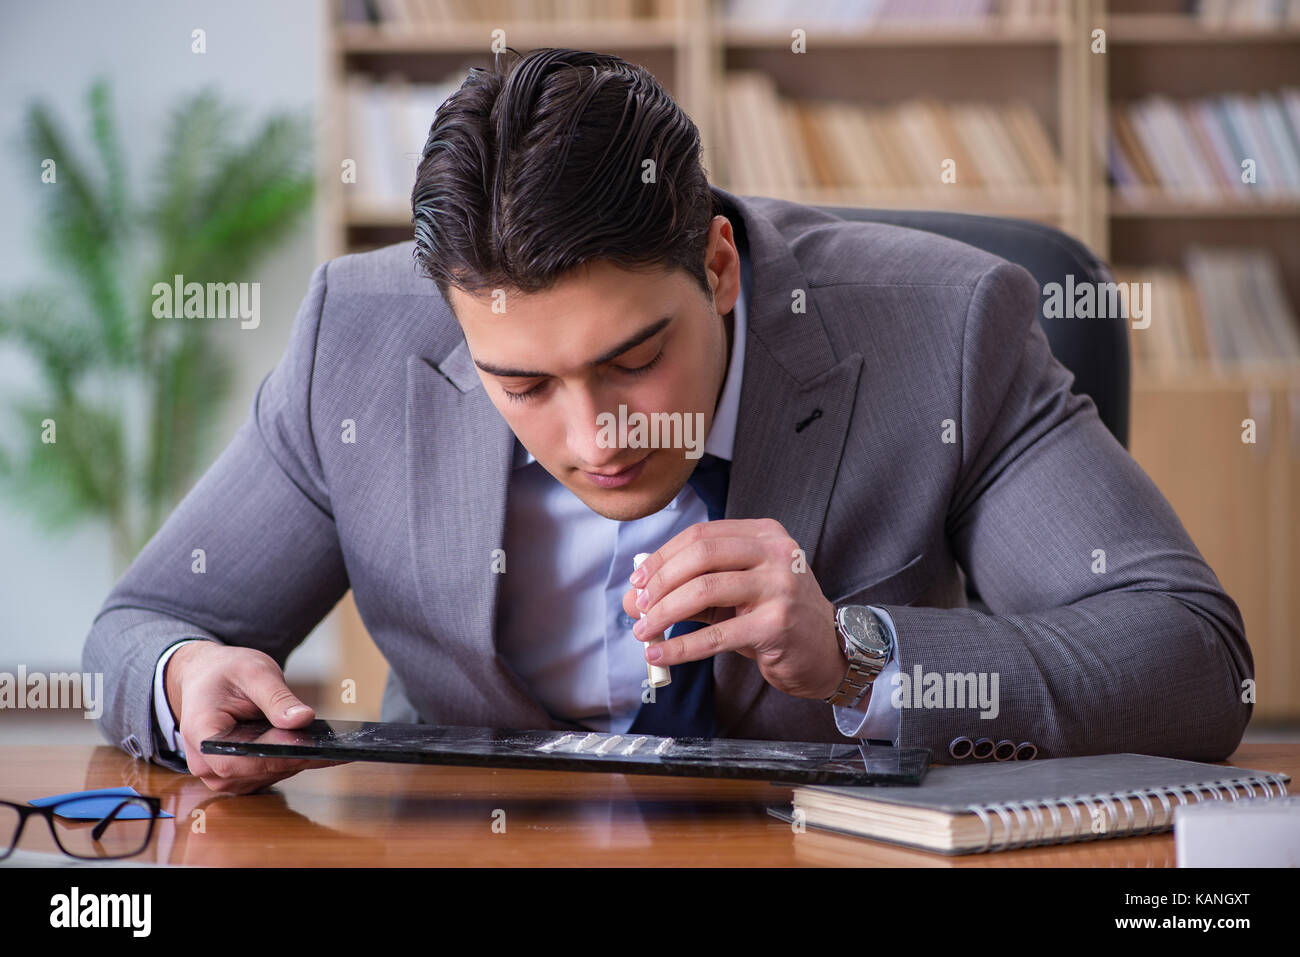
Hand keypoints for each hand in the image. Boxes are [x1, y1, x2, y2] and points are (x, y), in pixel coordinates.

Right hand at [165, 641, 344, 793]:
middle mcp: (206, 764)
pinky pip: (269, 774)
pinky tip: (316, 749)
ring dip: (297, 762)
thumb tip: (303, 719)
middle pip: (255, 772)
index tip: (308, 749)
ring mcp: (220, 774)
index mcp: (201, 735)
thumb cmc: (225, 672)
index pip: (236, 761)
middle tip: (335, 747)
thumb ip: (277, 698)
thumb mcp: (254, 673)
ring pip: (266, 776)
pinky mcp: (239, 775)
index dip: (273, 758)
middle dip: (294, 758)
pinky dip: (291, 761)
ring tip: (330, 746)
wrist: (207, 676)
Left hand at [623, 518, 846, 700]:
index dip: (663, 556)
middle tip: (639, 607)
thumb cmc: (772, 616)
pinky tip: (660, 654)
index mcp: (764, 534)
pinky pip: (717, 635)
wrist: (823, 652)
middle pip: (701, 555)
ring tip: (643, 632)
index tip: (638, 580)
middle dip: (661, 582)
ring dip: (665, 613)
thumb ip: (688, 589)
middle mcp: (776, 552)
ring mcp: (780, 586)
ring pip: (705, 590)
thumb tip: (633, 599)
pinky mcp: (777, 624)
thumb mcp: (733, 594)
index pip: (702, 535)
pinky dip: (681, 646)